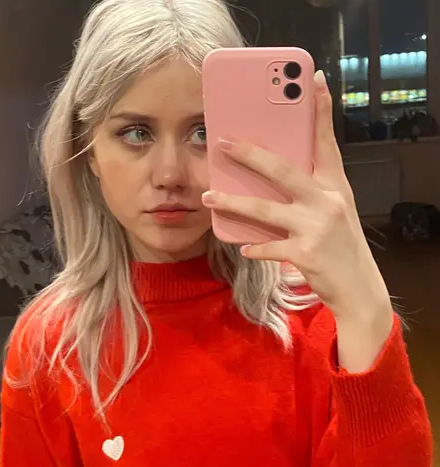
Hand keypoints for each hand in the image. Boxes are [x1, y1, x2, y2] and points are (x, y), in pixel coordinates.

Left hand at [202, 70, 391, 325]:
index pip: (326, 142)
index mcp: (335, 185)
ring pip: (265, 210)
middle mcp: (326, 201)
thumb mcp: (335, 209)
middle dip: (250, 154)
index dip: (320, 111)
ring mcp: (316, 227)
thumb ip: (313, 189)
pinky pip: (270, 247)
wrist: (357, 286)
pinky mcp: (305, 254)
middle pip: (283, 170)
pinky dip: (255, 247)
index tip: (312, 81)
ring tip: (209, 196)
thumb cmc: (341, 245)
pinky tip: (243, 247)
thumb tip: (276, 172)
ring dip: (233, 202)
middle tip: (222, 143)